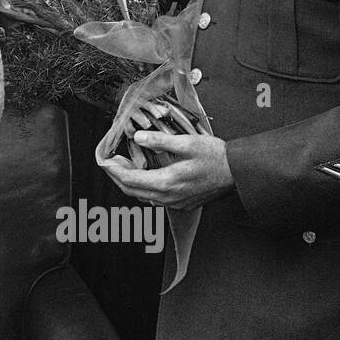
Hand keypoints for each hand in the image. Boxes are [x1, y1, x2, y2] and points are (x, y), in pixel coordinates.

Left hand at [98, 131, 234, 210]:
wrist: (236, 172)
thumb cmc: (214, 156)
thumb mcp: (186, 143)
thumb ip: (159, 141)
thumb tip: (138, 137)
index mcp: (166, 182)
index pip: (129, 179)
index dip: (113, 170)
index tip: (104, 160)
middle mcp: (168, 197)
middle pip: (131, 190)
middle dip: (116, 176)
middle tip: (109, 161)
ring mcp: (174, 202)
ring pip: (142, 196)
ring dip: (129, 182)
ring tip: (122, 165)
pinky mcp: (180, 202)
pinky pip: (154, 198)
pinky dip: (142, 187)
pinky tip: (143, 175)